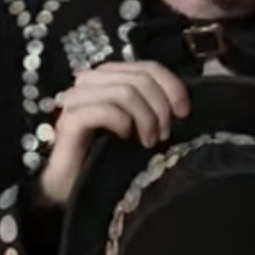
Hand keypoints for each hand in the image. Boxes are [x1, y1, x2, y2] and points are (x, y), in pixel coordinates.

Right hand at [39, 61, 189, 205]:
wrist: (75, 186)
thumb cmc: (109, 154)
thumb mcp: (140, 124)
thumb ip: (154, 105)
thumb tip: (180, 104)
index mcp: (111, 76)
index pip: (149, 67)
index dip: (172, 86)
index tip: (183, 112)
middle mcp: (92, 80)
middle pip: (140, 78)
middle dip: (160, 106)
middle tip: (164, 133)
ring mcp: (78, 98)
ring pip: (125, 91)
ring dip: (145, 117)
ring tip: (149, 140)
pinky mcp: (70, 119)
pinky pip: (104, 109)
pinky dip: (122, 122)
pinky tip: (125, 137)